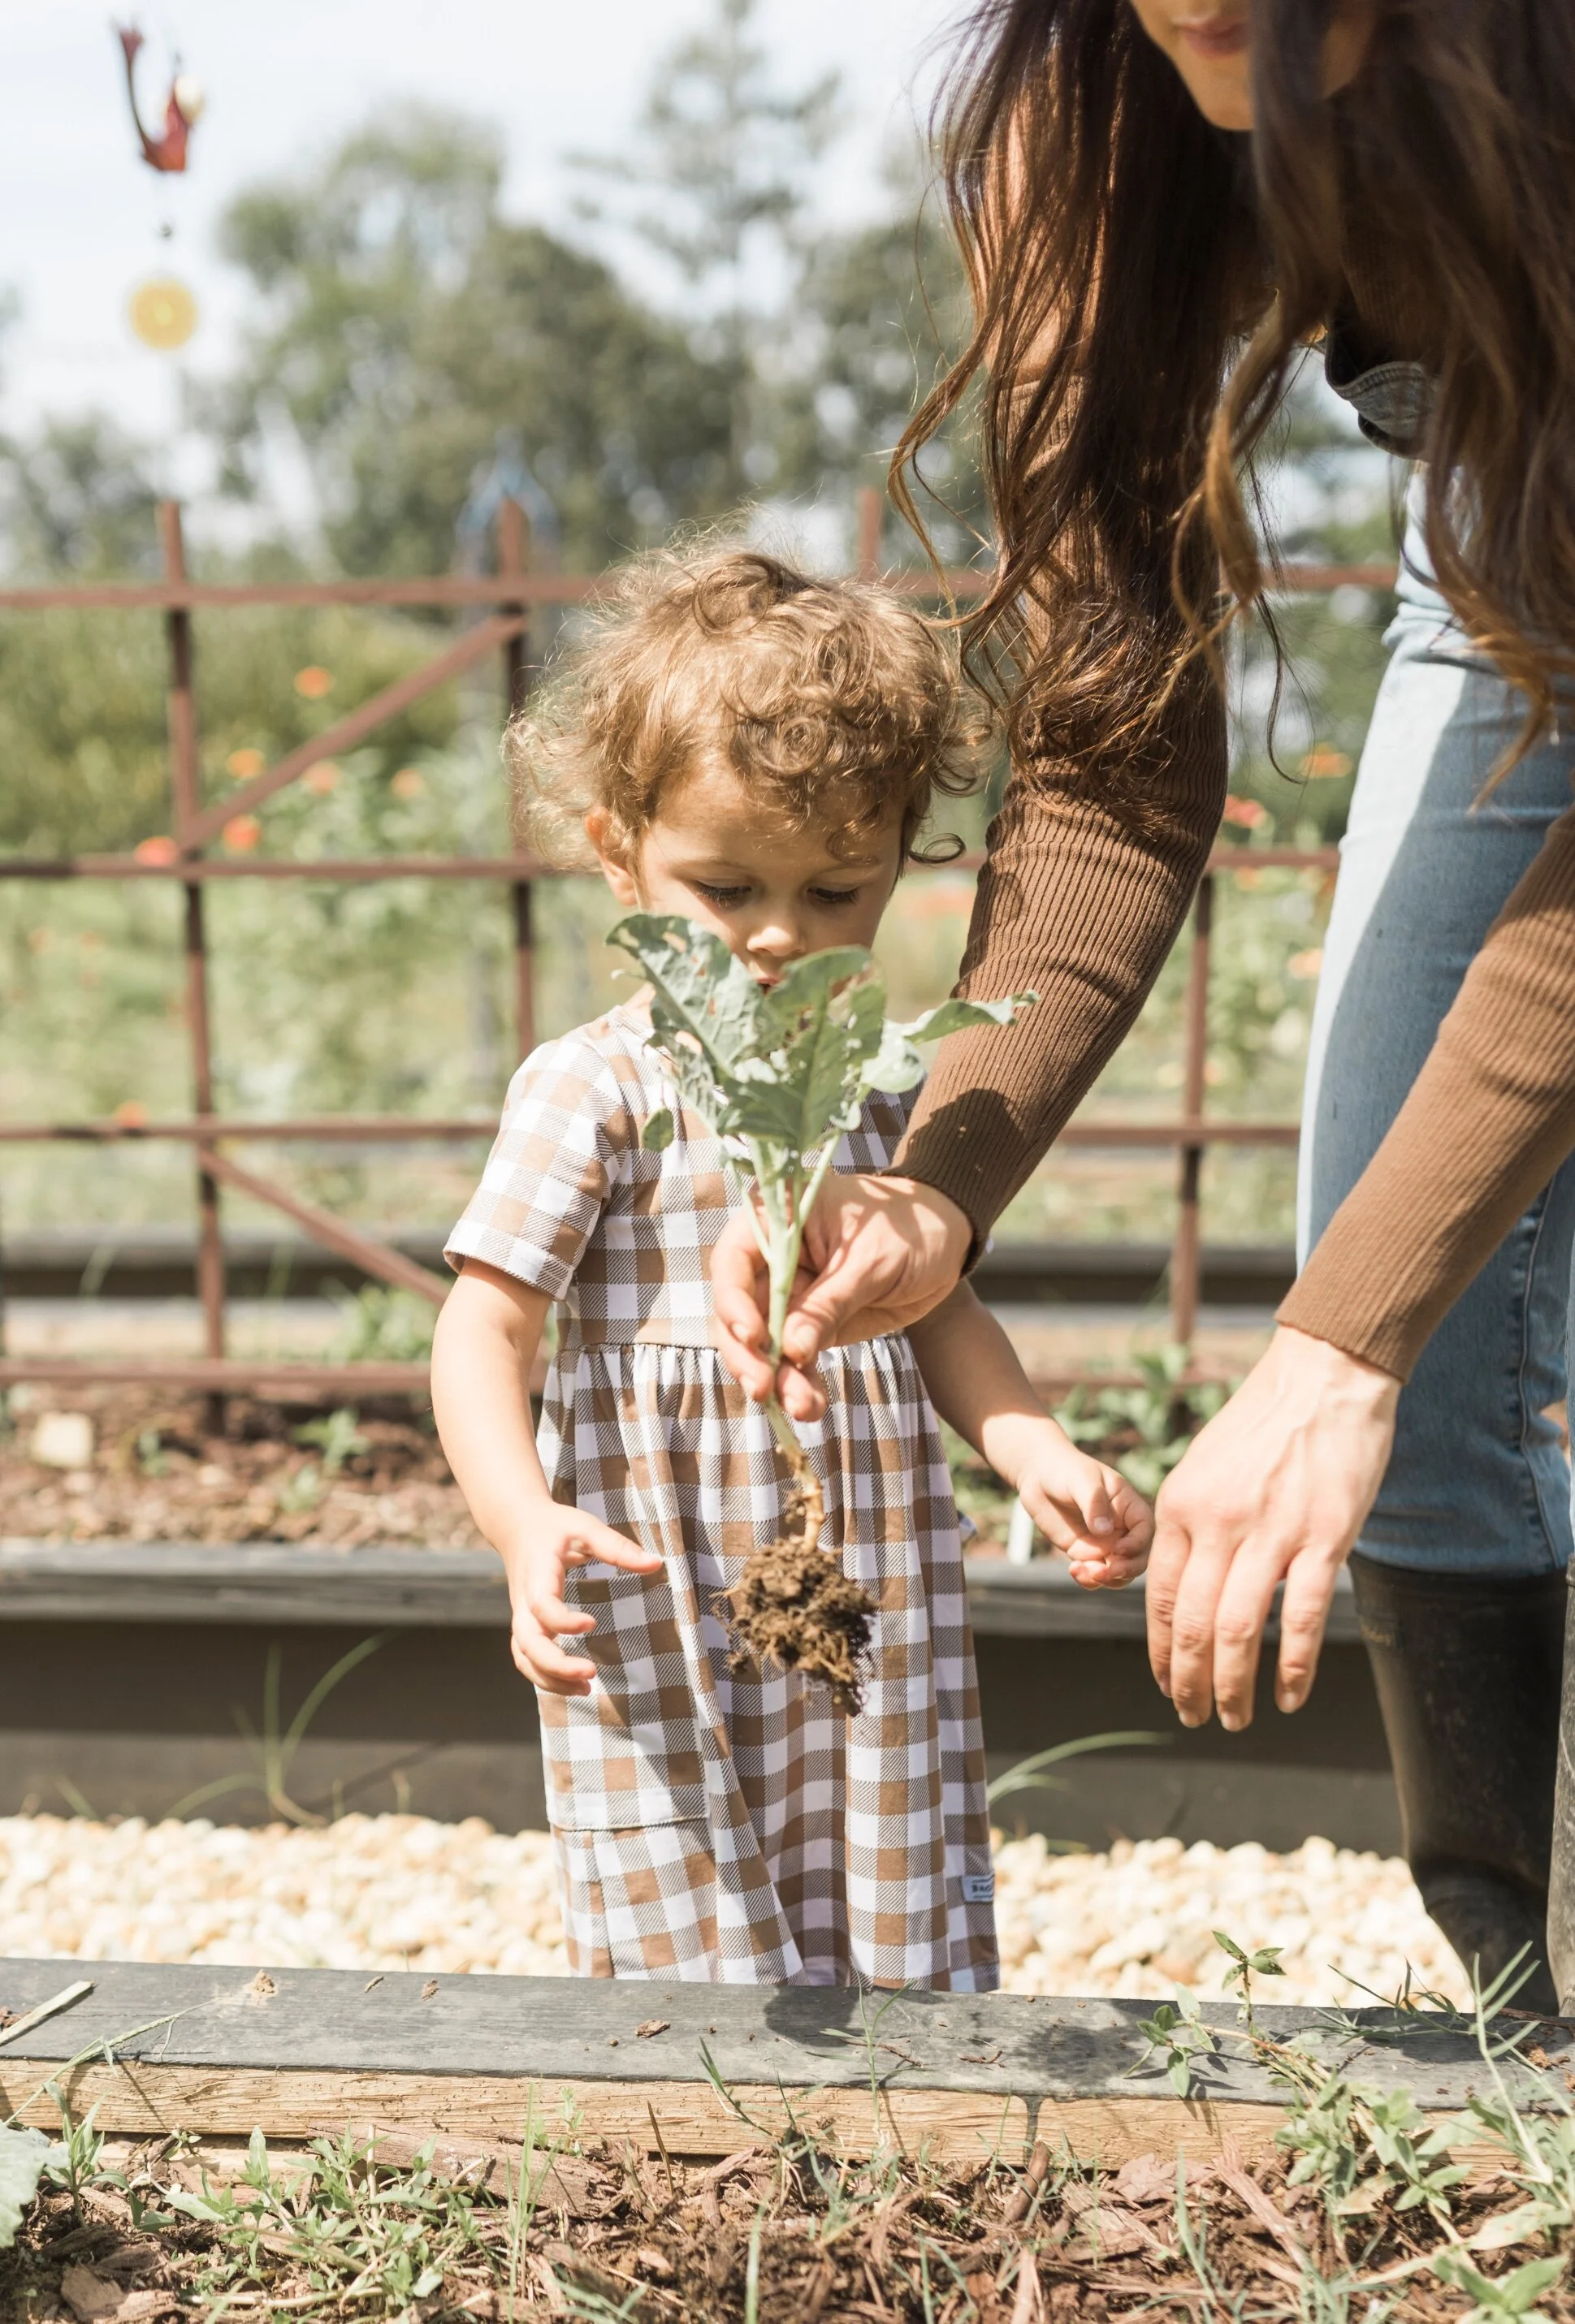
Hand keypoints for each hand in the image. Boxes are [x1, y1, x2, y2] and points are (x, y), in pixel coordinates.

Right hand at [499, 1500, 661, 1697]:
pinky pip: (527, 1658)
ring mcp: (521, 1616)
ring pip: (524, 1657)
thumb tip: (656, 1564)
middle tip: (590, 1674)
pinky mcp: (526, 1625)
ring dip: (550, 1678)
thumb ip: (617, 1547)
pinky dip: (545, 1676)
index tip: (591, 1624)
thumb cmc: (554, 1526)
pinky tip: (575, 1684)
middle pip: (526, 1643)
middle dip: (554, 1664)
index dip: (561, 1620)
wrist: (516, 1525)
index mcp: (536, 1575)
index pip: (540, 1606)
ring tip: (586, 1688)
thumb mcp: (585, 1526)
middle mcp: (523, 1601)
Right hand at [711, 1173, 971, 1420]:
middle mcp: (773, 1259)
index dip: (733, 1302)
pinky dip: (800, 1383)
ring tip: (803, 1407)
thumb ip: (829, 1304)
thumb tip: (791, 1351)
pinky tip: (812, 1405)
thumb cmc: (910, 1228)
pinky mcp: (812, 1324)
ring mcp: (791, 1295)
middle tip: (763, 1388)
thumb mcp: (871, 1262)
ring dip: (777, 1379)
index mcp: (778, 1220)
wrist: (948, 1240)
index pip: (733, 1261)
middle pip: (739, 1310)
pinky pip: (795, 1358)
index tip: (753, 1338)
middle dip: (748, 1354)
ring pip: (765, 1343)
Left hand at [1012, 1428, 1153, 1587]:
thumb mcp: (1082, 1480)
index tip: (1119, 1549)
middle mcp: (1122, 1528)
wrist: (1039, 1476)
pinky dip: (1088, 1580)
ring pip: (1119, 1572)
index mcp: (1129, 1506)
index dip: (1138, 1544)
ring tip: (1086, 1572)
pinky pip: (1094, 1575)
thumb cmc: (1066, 1470)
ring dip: (1108, 1580)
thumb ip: (1094, 1503)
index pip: (1146, 1530)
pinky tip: (1073, 1569)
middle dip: (1127, 1570)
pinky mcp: (1085, 1554)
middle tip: (1106, 1572)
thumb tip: (1105, 1531)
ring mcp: (1105, 1544)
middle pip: (1139, 1558)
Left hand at [1146, 1327, 1399, 1731]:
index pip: (1158, 1597)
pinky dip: (1293, 1667)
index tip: (1164, 1683)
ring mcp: (1272, 1533)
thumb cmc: (1263, 1422)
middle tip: (1193, 1716)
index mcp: (1180, 1506)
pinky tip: (1289, 1696)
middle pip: (1191, 1624)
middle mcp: (1217, 1524)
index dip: (1159, 1650)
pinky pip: (1302, 1618)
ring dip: (1233, 1686)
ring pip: (1238, 1630)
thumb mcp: (1203, 1466)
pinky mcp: (1324, 1539)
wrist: (1323, 1378)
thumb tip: (1180, 1578)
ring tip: (1235, 1718)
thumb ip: (1190, 1522)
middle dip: (1187, 1682)